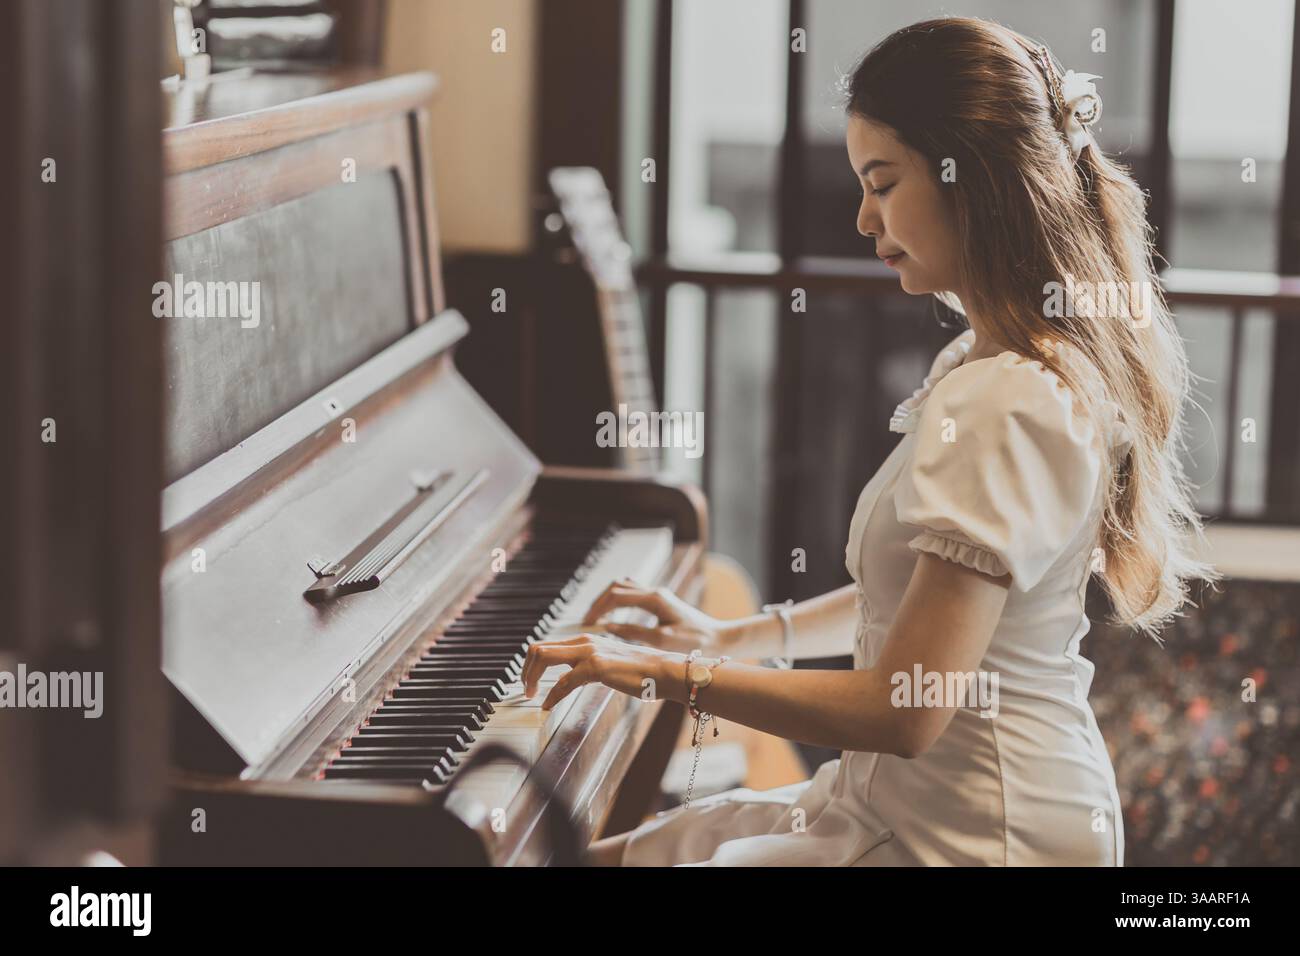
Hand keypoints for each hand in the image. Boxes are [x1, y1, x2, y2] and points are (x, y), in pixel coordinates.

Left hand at [520, 633, 687, 709]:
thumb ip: (591, 665)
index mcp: (586, 640)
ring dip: (531, 678)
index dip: (532, 664)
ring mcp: (589, 652)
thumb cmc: (642, 672)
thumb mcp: (610, 663)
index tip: (530, 680)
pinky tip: (548, 705)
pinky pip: (563, 682)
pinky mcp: (596, 667)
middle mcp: (584, 641)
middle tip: (525, 689)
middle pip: (538, 648)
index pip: (547, 645)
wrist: (664, 671)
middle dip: (525, 670)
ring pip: (543, 657)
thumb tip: (574, 676)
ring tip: (530, 695)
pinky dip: (551, 695)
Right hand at [580, 577, 733, 653]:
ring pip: (624, 587)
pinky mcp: (660, 602)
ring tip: (595, 618)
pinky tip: (613, 615)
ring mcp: (658, 595)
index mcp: (654, 599)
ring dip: (607, 599)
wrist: (719, 639)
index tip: (586, 624)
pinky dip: (618, 601)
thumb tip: (607, 627)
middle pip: (617, 587)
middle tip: (586, 621)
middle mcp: (655, 592)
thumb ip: (633, 632)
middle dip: (598, 602)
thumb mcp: (661, 641)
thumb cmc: (694, 642)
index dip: (598, 609)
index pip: (616, 596)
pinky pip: (632, 593)